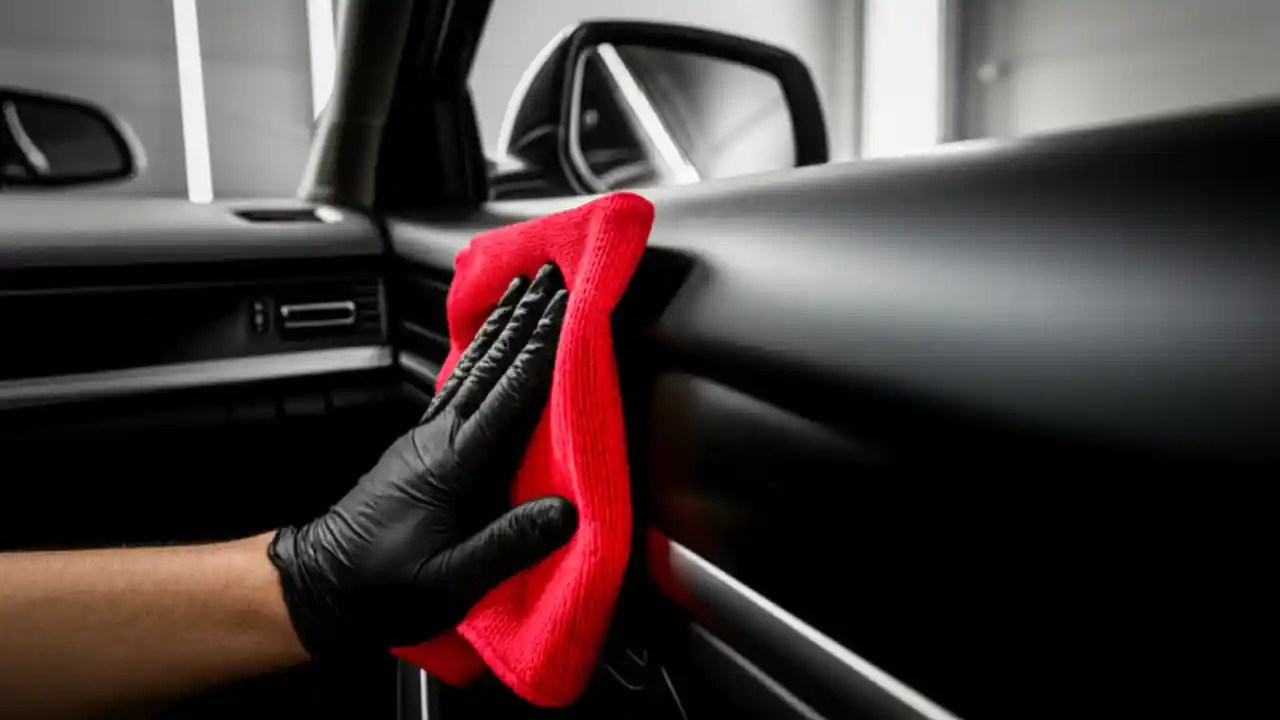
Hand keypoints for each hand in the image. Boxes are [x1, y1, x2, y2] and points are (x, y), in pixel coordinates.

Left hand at [269, 265, 575, 656]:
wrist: (321, 588)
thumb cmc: (387, 589)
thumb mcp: (454, 579)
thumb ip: (510, 544)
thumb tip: (568, 512)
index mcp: (458, 464)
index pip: (511, 392)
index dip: (544, 347)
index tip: (569, 306)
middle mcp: (442, 438)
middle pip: (492, 365)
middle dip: (525, 318)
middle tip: (553, 276)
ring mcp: (426, 438)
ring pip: (472, 368)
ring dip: (500, 327)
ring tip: (522, 293)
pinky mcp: (417, 448)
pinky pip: (455, 386)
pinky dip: (477, 356)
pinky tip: (483, 347)